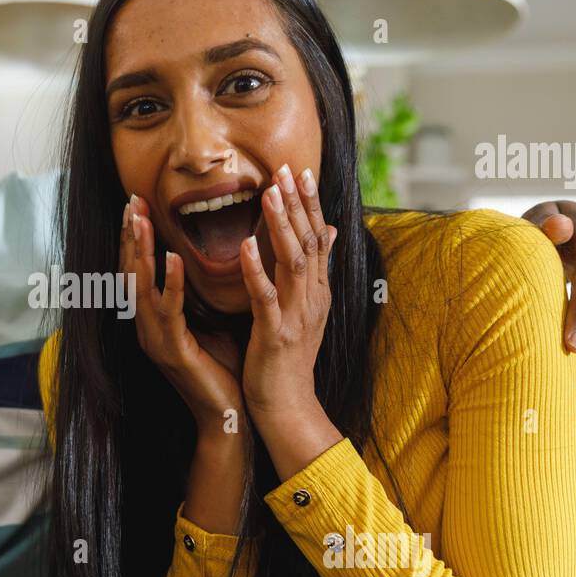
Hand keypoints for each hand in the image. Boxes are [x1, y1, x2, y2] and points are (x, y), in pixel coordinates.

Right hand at [121, 193, 244, 433]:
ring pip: (142, 289)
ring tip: (141, 219)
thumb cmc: (224, 370)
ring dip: (141, 251)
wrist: (230, 416)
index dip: (135, 239)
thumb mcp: (211, 322)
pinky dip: (169, 283)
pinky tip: (171, 258)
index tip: (137, 204)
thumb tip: (213, 258)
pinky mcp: (174, 352)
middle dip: (131, 236)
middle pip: (131, 274)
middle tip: (131, 200)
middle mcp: (148, 329)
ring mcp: (157, 341)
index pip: (139, 272)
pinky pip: (169, 312)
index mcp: (156, 322)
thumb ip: (203, 293)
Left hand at [238, 164, 342, 476]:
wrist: (288, 406)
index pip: (317, 238)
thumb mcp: (308, 309)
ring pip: (293, 263)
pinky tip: (245, 247)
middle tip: (289, 170)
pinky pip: (266, 298)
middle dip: (299, 204)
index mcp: (317, 291)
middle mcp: (312, 298)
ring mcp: (296, 316)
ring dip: (281, 227)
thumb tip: (330, 230)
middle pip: (310, 242)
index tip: (299, 172)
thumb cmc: (289, 359)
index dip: (309, 204)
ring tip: (270, 195)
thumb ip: (314, 269)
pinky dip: (257, 271)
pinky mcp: (275, 334)